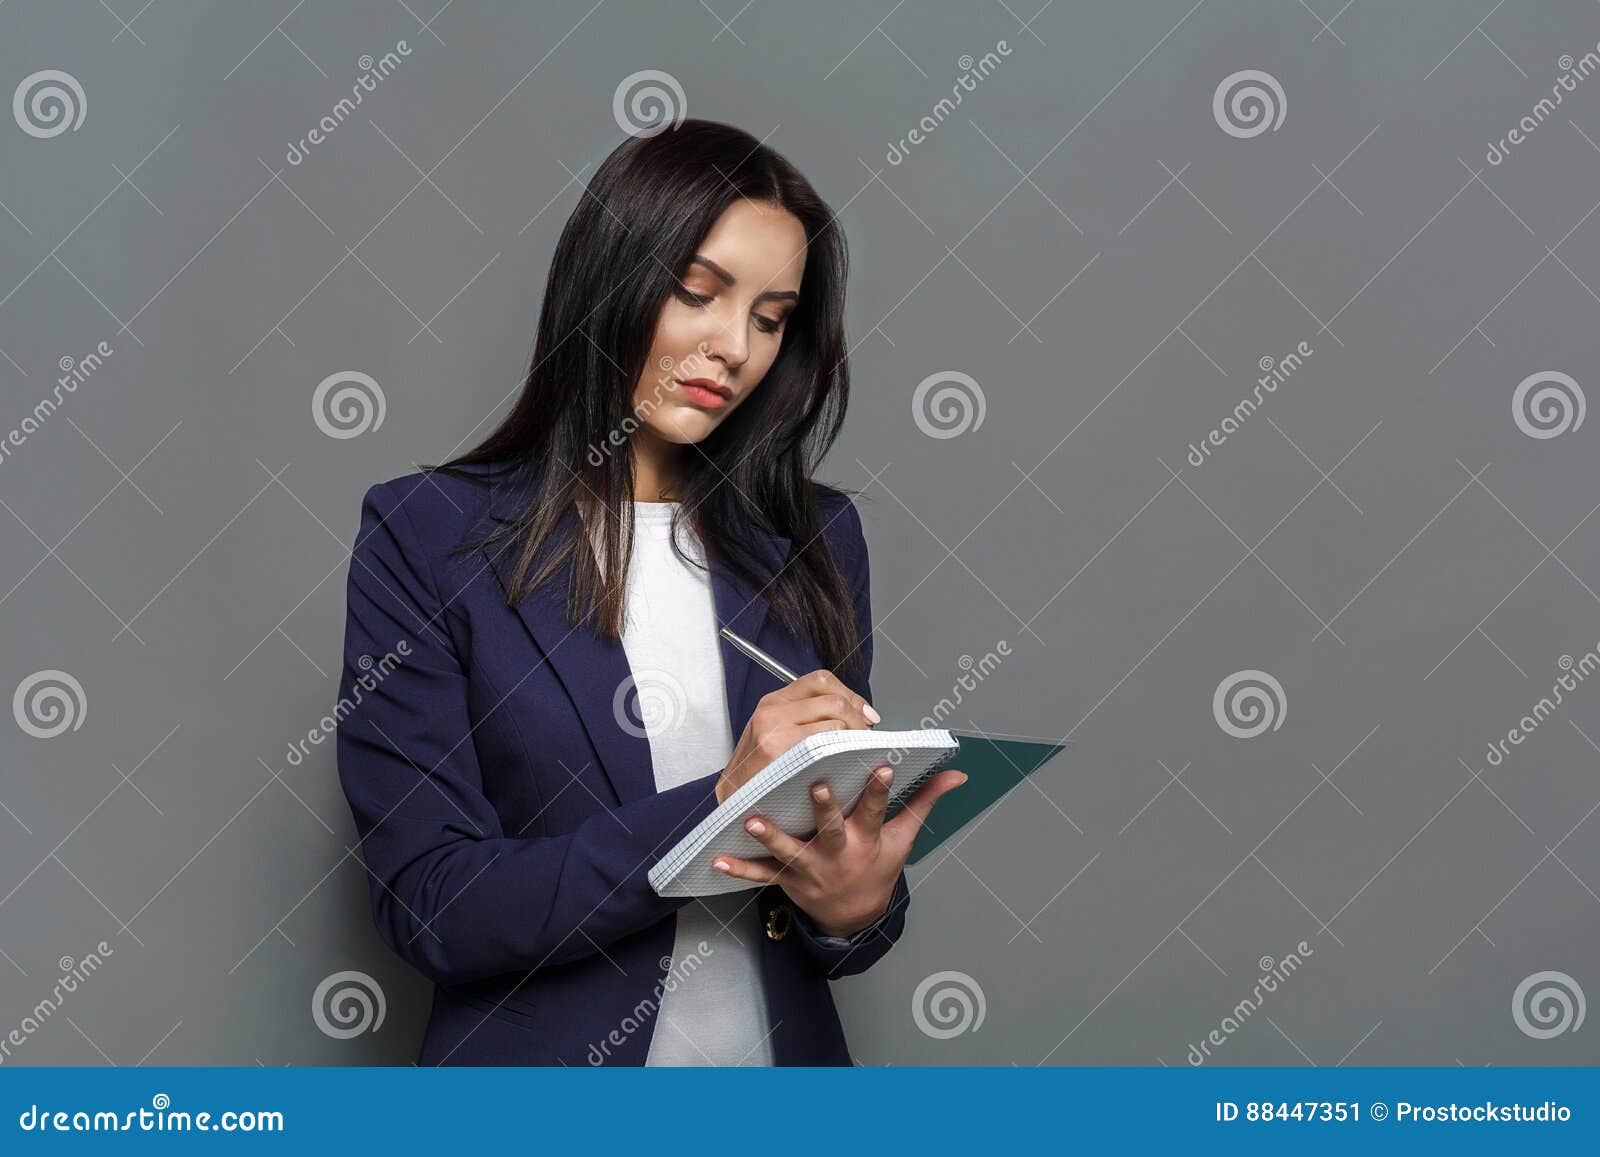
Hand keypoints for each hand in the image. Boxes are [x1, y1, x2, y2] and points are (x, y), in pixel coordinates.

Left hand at [712, 763, 967, 937]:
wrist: (855, 916)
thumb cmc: (877, 867)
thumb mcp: (903, 838)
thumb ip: (924, 801)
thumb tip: (955, 773)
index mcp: (867, 840)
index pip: (876, 810)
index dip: (880, 790)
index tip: (883, 766)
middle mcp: (838, 854)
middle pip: (831, 830)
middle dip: (825, 809)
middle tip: (818, 786)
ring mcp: (811, 869)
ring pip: (790, 853)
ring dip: (772, 838)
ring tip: (753, 821)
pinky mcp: (787, 881)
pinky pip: (761, 876)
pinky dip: (740, 869)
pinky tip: (719, 859)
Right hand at [715, 669, 879, 804]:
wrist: (731, 803)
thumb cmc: (760, 775)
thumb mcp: (775, 735)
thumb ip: (806, 719)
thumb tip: (855, 712)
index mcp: (773, 702)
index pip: (821, 681)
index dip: (850, 695)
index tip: (865, 715)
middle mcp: (772, 710)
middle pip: (832, 698)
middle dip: (858, 717)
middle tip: (866, 737)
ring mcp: (774, 729)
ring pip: (834, 718)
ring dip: (854, 736)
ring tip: (856, 753)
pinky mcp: (778, 749)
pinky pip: (826, 742)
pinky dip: (843, 751)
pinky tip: (845, 763)